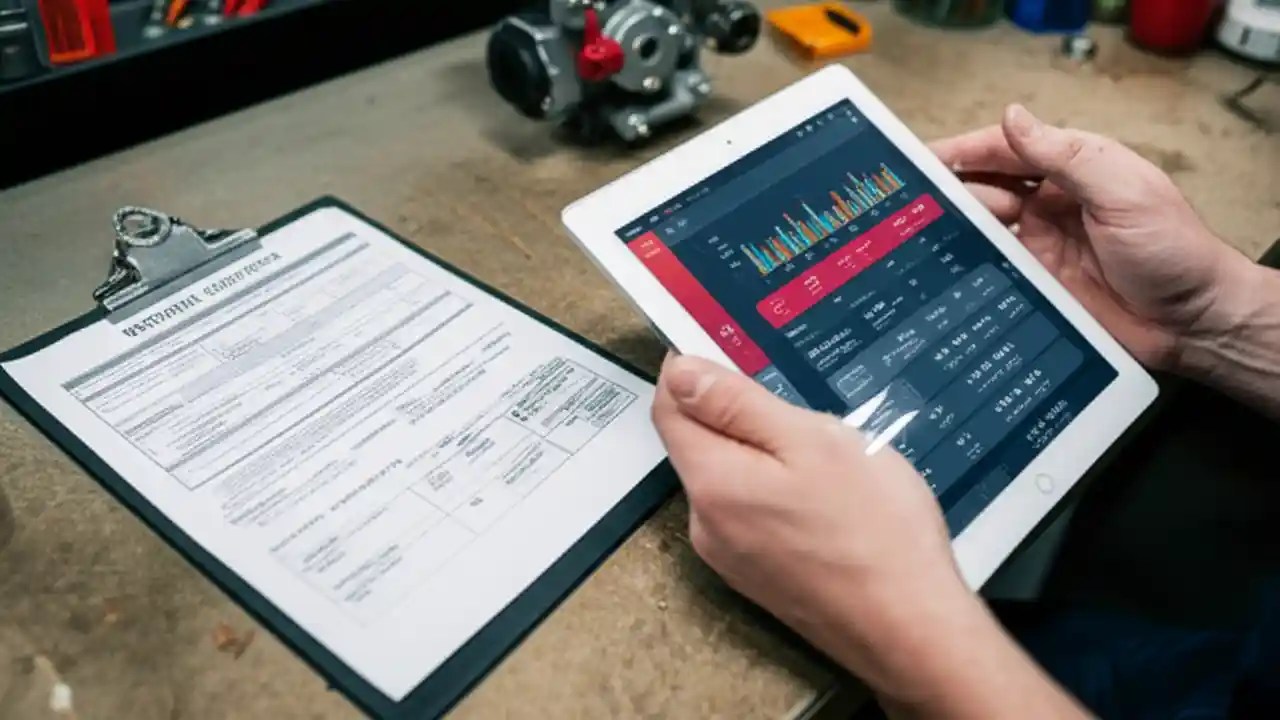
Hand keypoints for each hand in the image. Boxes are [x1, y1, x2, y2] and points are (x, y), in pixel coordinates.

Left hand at [652, 354, 1083, 715]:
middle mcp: (706, 524)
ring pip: (730, 478)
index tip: (728, 348)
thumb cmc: (874, 532)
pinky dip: (777, 491)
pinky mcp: (758, 576)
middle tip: (800, 405)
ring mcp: (731, 556)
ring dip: (763, 454)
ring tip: (825, 456)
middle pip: (699, 444)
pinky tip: (827, 497)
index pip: (669, 409)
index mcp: (712, 483)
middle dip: (737, 414)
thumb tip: (680, 372)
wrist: (912, 630)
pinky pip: (752, 513)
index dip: (690, 370)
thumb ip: (736, 405)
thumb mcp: (812, 442)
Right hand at [931, 105, 1252, 371]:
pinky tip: (939, 266)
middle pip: (986, 187)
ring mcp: (1040, 244)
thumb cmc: (1169, 250)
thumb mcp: (1123, 192)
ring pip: (983, 226)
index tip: (920, 159)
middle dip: (955, 191)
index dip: (963, 151)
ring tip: (925, 235)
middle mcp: (1050, 202)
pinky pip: (991, 266)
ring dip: (957, 226)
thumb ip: (1065, 156)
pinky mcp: (1035, 282)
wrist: (1193, 324)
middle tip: (925, 207)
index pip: (1007, 150)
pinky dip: (967, 262)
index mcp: (1073, 168)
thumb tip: (1010, 116)